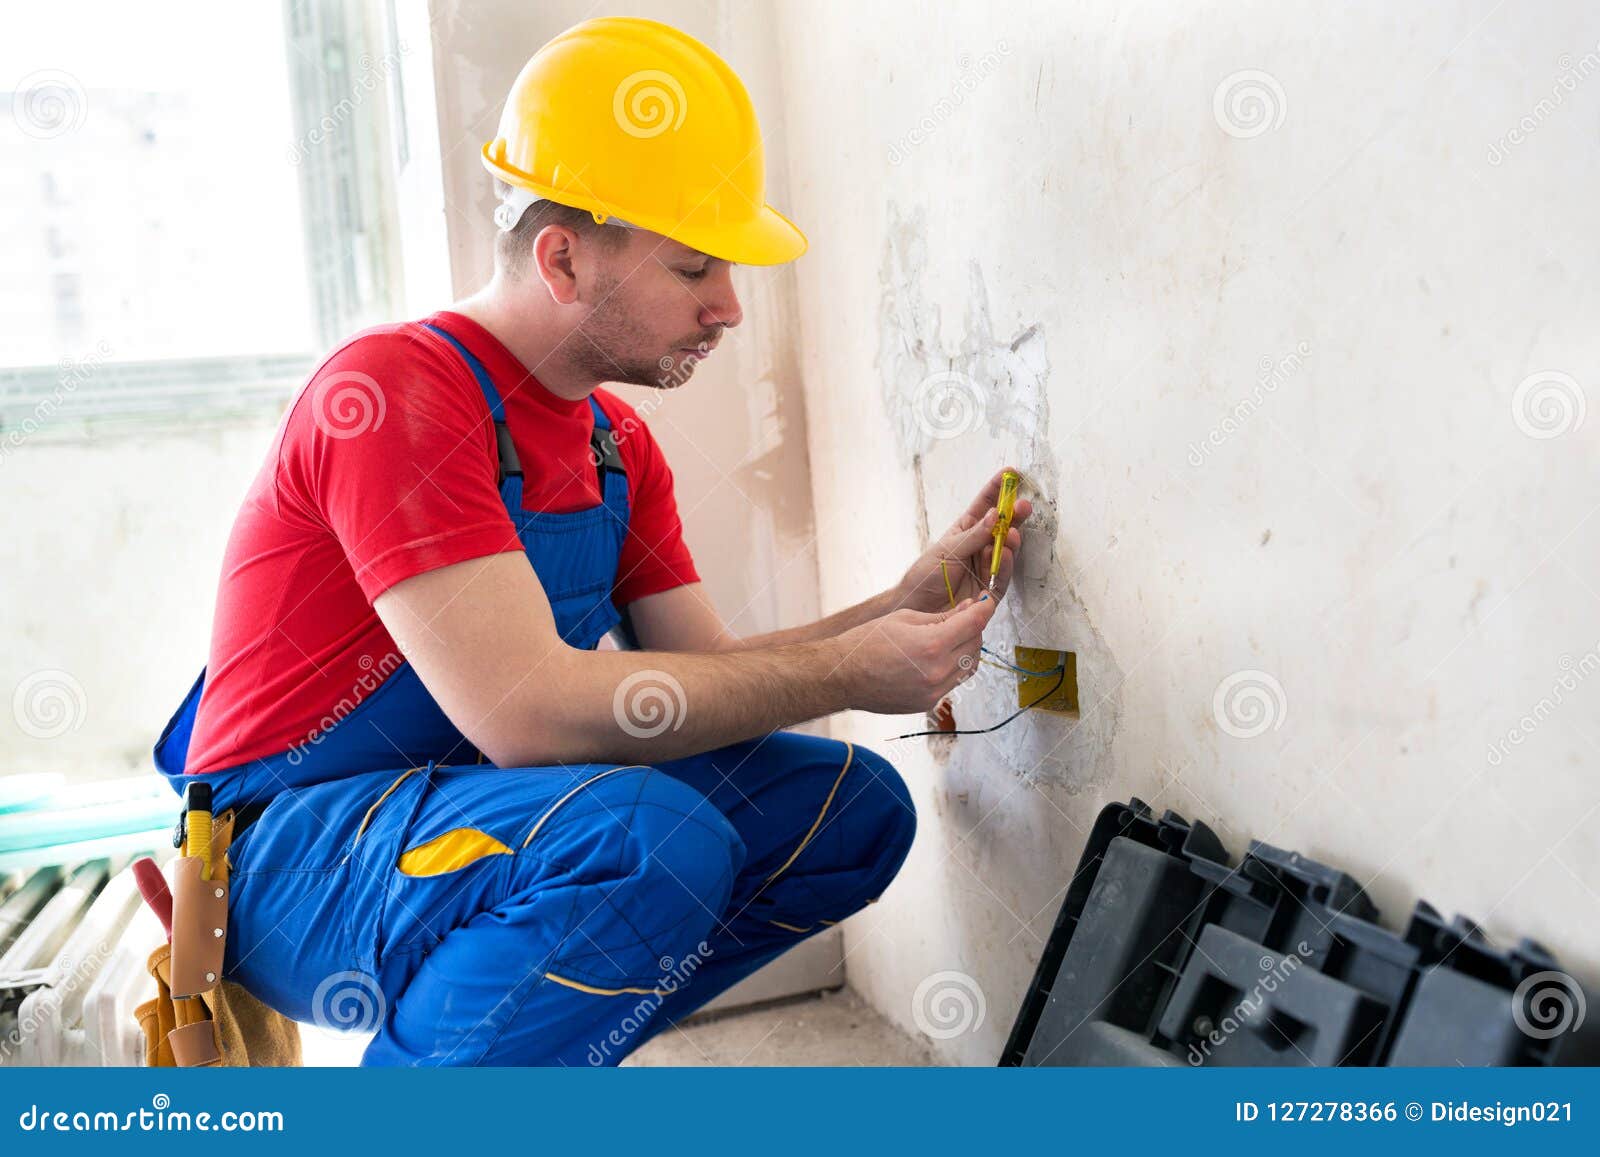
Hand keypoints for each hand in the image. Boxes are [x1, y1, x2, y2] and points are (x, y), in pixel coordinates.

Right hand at [834, 598, 997, 714]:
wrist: (843, 677)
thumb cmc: (867, 643)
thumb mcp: (905, 618)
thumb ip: (942, 616)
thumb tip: (969, 609)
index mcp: (932, 644)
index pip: (974, 624)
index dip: (985, 609)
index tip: (987, 602)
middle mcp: (938, 671)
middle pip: (976, 645)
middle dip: (974, 628)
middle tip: (964, 616)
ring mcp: (934, 691)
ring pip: (970, 667)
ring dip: (967, 649)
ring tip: (951, 637)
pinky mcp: (929, 703)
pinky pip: (954, 682)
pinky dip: (954, 667)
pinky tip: (938, 657)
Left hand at [895, 467, 1033, 612]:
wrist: (919, 607)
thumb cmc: (927, 575)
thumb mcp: (947, 550)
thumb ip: (973, 535)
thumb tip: (995, 514)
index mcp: (966, 530)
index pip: (985, 505)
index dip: (998, 489)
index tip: (1010, 473)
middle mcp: (981, 546)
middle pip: (1003, 526)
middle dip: (1014, 514)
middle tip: (1023, 505)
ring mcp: (988, 566)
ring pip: (1007, 549)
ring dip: (1012, 540)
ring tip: (1013, 533)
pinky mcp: (992, 589)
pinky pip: (1003, 574)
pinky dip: (1005, 564)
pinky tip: (1005, 554)